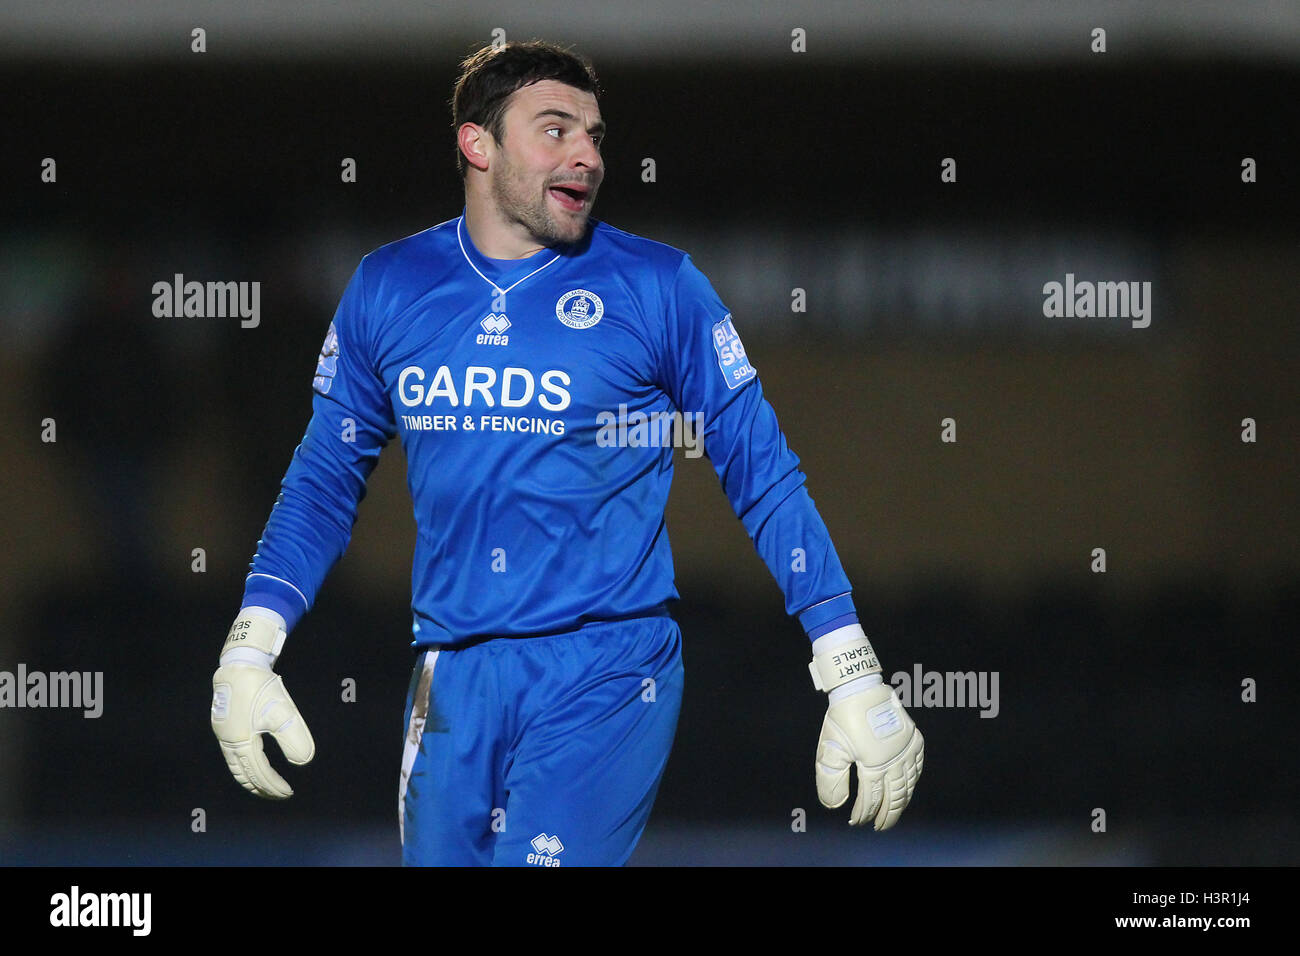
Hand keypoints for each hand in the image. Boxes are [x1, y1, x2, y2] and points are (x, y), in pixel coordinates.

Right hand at [210, 608, 314, 798]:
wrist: (240, 663)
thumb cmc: (262, 687)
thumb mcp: (283, 712)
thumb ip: (293, 738)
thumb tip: (302, 761)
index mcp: (241, 741)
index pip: (258, 772)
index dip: (273, 785)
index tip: (288, 792)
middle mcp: (228, 742)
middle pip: (244, 775)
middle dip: (262, 788)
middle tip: (280, 795)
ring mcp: (223, 735)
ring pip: (236, 767)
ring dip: (251, 780)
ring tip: (266, 786)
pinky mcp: (224, 727)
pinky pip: (232, 756)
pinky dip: (244, 767)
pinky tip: (255, 764)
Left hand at [814, 678, 923, 828]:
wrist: (860, 688)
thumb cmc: (842, 718)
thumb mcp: (830, 749)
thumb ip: (831, 780)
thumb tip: (835, 806)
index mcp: (873, 765)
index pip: (871, 799)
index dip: (864, 814)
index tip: (855, 822)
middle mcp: (895, 761)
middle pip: (894, 798)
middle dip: (886, 815)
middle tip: (878, 827)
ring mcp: (907, 750)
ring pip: (908, 786)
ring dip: (900, 803)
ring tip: (891, 814)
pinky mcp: (913, 740)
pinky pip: (917, 768)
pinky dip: (912, 782)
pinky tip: (907, 788)